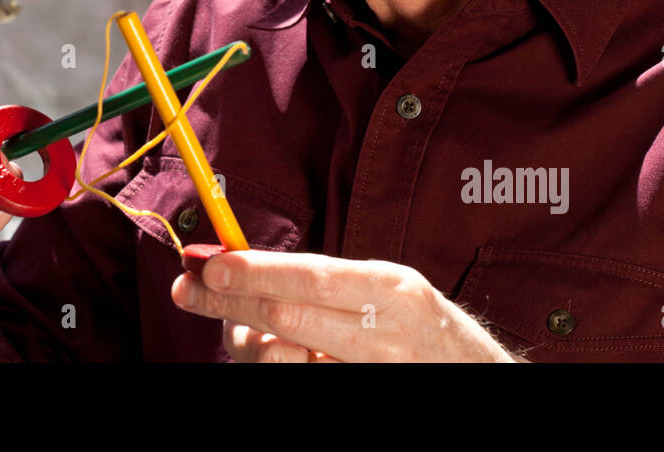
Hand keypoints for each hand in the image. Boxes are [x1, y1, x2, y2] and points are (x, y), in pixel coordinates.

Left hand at [170, 250, 519, 361]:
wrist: (475, 377)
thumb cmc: (419, 329)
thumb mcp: (386, 289)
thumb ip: (324, 283)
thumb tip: (241, 268)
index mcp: (392, 289)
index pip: (311, 278)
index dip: (255, 271)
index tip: (209, 263)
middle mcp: (387, 333)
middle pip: (289, 319)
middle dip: (230, 303)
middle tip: (188, 289)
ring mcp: (375, 373)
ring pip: (288, 360)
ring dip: (251, 345)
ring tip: (242, 330)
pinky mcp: (365, 398)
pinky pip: (304, 382)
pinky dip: (281, 367)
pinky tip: (285, 355)